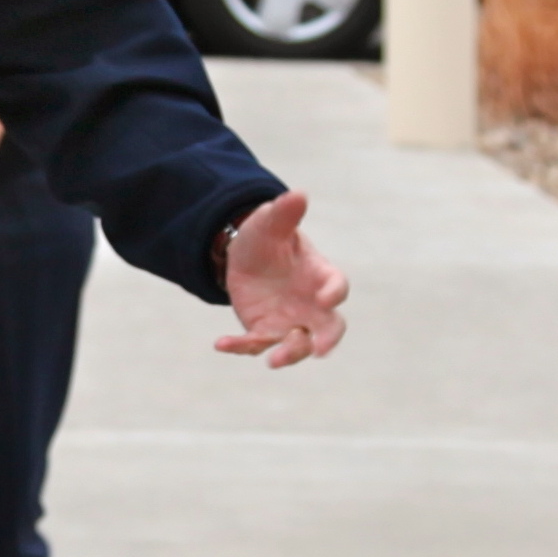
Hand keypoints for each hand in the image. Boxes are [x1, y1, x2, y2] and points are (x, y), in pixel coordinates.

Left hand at [212, 191, 348, 367]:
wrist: (246, 255)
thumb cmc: (269, 238)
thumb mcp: (271, 223)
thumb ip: (285, 213)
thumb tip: (297, 194)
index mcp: (320, 274)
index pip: (337, 285)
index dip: (335, 292)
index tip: (327, 297)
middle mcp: (311, 304)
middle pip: (329, 328)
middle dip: (326, 340)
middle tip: (319, 350)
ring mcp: (289, 321)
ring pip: (296, 345)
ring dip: (289, 354)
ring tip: (273, 362)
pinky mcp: (263, 331)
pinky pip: (255, 344)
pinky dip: (240, 347)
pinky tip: (220, 344)